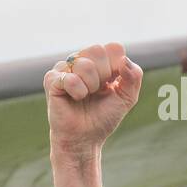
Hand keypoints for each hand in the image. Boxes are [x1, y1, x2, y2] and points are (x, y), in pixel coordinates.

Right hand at [44, 42, 143, 157]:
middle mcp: (81, 59)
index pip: (114, 47)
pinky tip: (75, 99)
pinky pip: (70, 78)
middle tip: (97, 91)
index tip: (112, 85)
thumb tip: (124, 59)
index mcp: (100, 60)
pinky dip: (78, 92)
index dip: (117, 68)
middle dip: (104, 75)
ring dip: (91, 86)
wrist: (86, 138)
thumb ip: (134, 76)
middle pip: (98, 50)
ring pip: (85, 65)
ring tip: (85, 97)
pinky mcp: (52, 80)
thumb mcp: (127, 97)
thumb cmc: (104, 117)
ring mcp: (65, 68)